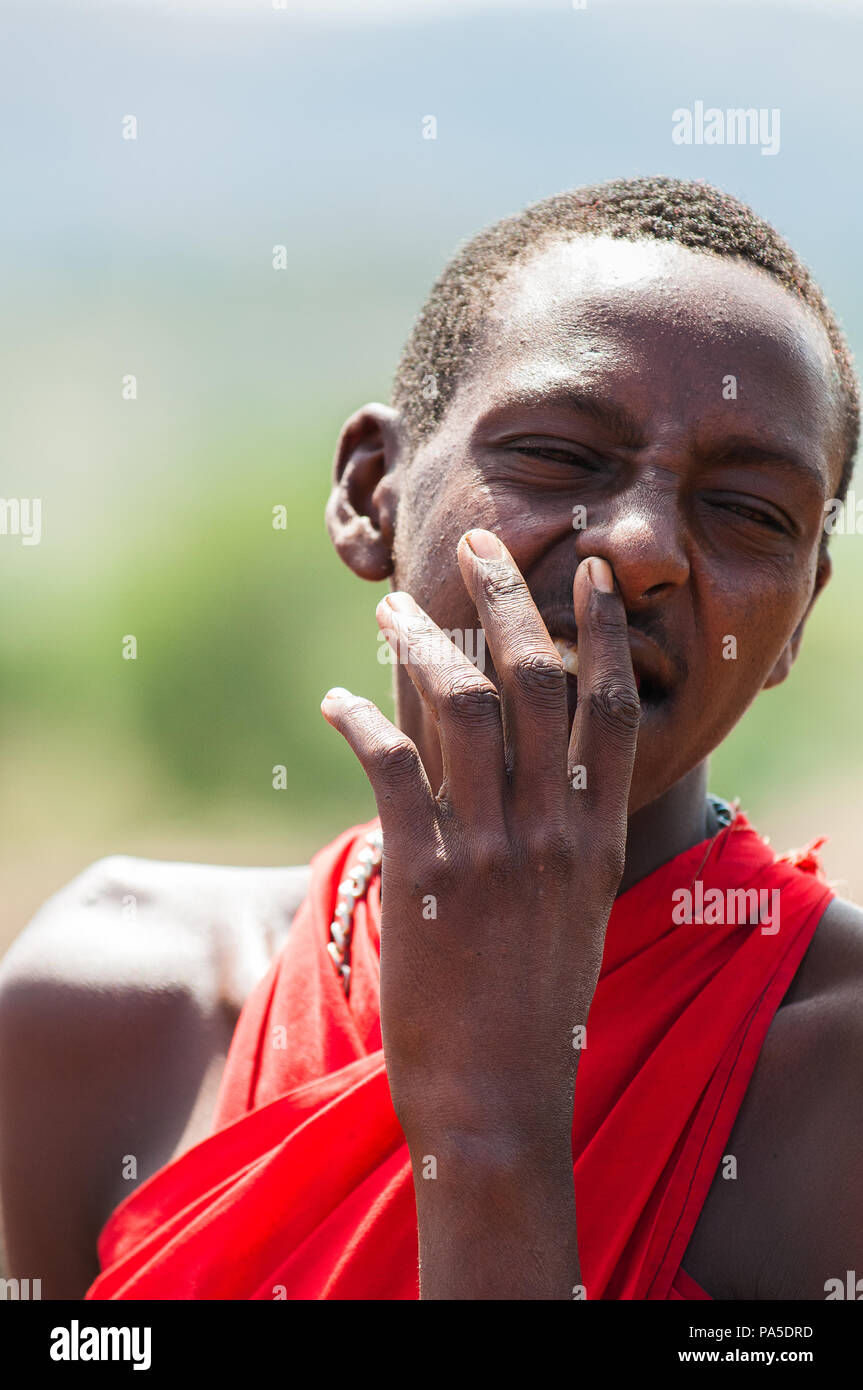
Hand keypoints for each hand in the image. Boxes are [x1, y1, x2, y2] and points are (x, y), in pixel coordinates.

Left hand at [321, 529, 640, 1156]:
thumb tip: (514, 770)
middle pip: (535, 680)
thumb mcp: (570, 916)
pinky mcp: (425, 877)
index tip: (589, 571)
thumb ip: (555, 839)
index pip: (608, 708)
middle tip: (481, 544)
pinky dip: (357, 720)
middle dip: (508, 598)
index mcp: (596, 837)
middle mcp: (552, 830)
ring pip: (460, 705)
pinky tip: (335, 700)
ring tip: (390, 610)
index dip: (599, 630)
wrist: (500, 1101)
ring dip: (420, 643)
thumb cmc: (534, 1013)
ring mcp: (491, 850)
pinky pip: (389, 768)